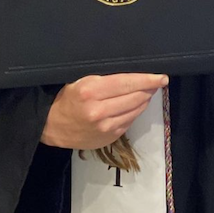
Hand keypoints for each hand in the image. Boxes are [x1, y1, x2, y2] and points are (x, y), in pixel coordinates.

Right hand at [40, 73, 168, 149]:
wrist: (52, 126)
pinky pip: (129, 122)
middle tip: (157, 82)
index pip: (127, 83)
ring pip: (135, 110)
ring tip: (148, 92)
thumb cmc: (68, 97)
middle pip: (135, 97)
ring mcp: (105, 127)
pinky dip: (135, 112)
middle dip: (149, 88)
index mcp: (92, 91)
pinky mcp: (108, 138)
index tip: (161, 77)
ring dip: (144, 100)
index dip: (147, 79)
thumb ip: (106, 77)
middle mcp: (99, 111)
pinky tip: (136, 105)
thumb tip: (133, 74)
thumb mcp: (83, 79)